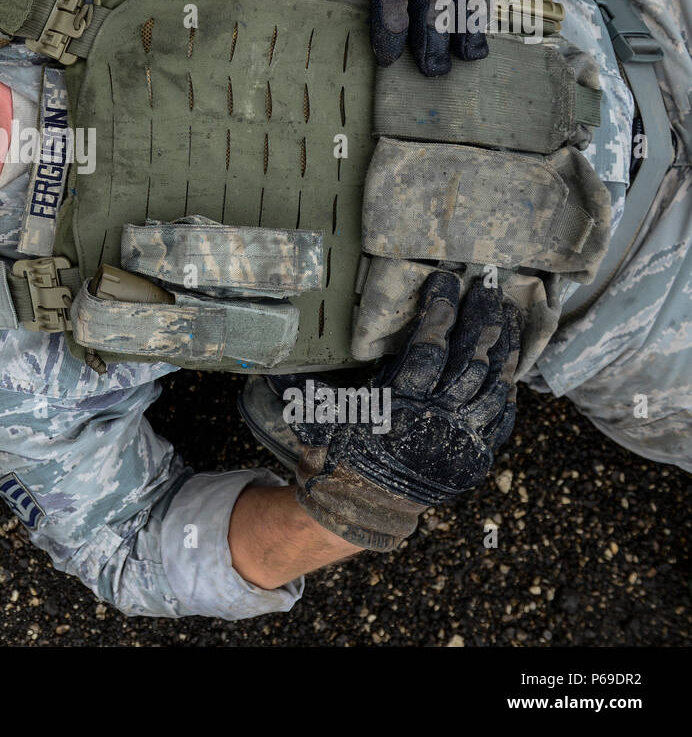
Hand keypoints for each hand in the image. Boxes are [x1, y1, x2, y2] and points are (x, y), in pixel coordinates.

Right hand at [279, 269, 521, 550]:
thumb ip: (317, 383)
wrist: (362, 510)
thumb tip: (280, 356)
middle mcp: (438, 422)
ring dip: (505, 346)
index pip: (431, 348)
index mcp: (401, 407)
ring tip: (508, 314)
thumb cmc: (340, 458)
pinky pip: (502, 415)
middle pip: (472, 360)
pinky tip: (510, 364)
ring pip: (496, 385)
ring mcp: (463, 441)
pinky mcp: (476, 455)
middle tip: (489, 286)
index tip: (447, 280)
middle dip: (482, 318)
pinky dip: (508, 386)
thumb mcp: (323, 416)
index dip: (441, 310)